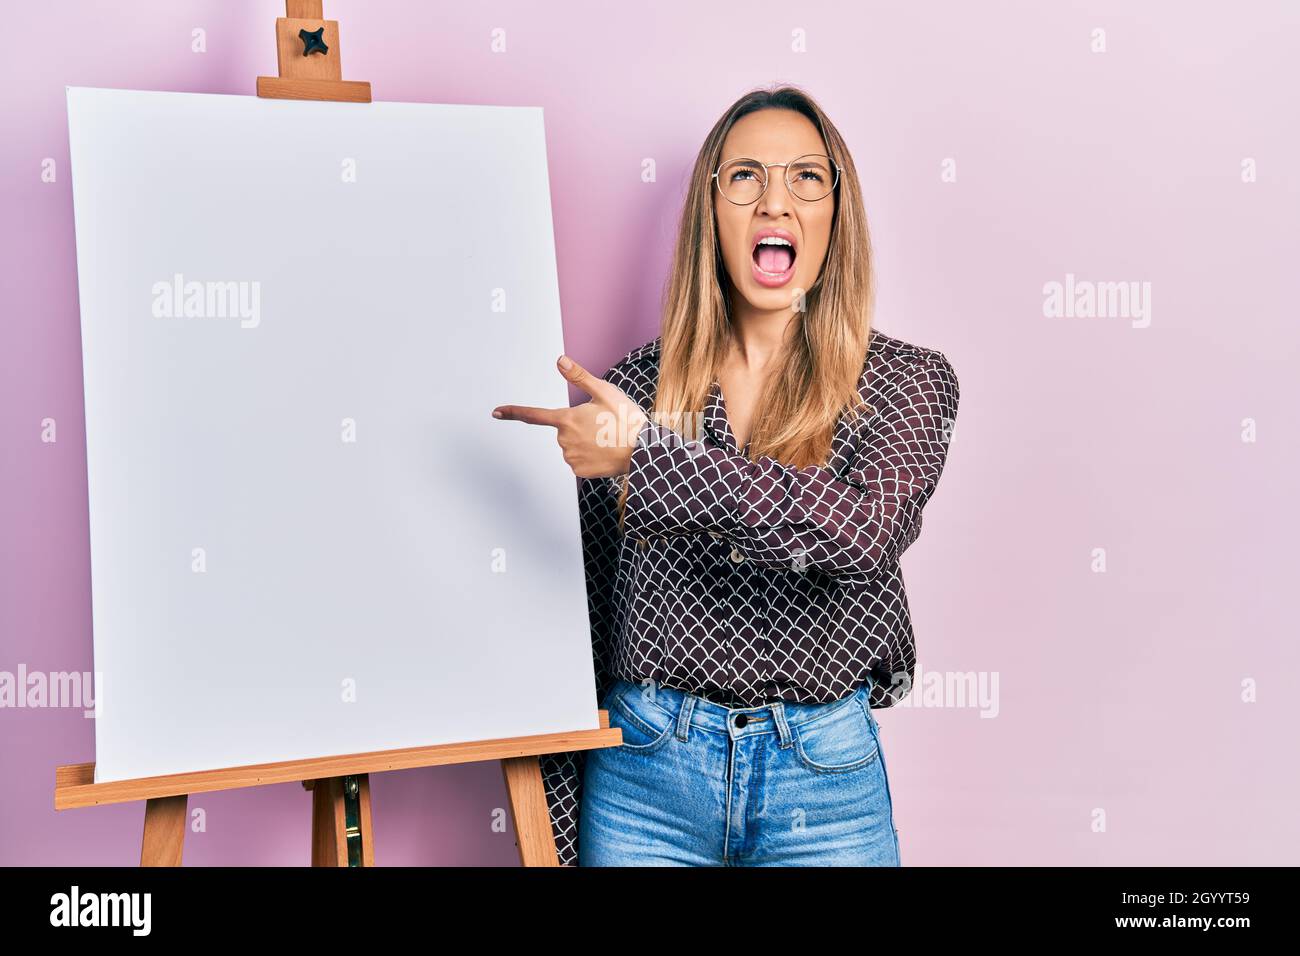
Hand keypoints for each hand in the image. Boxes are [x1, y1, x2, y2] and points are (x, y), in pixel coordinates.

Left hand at [491, 355, 648, 477]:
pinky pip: (579, 460)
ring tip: (606, 438)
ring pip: (571, 446)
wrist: (643, 451)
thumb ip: (579, 377)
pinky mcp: (579, 471)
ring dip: (585, 441)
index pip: (534, 415)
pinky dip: (589, 456)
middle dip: (578, 426)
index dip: (513, 412)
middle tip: (603, 425)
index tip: (495, 412)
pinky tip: (604, 452)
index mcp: (567, 419)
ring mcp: (571, 457)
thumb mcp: (605, 392)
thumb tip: (560, 360)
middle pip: (564, 430)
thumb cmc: (626, 419)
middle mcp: (564, 440)